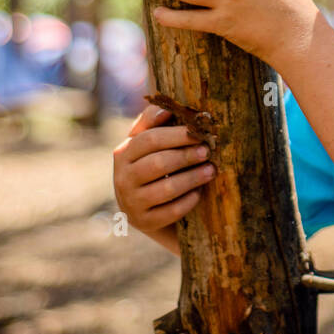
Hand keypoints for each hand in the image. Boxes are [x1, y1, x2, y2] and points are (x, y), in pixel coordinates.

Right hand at [113, 103, 216, 246]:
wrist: (148, 208)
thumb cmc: (153, 166)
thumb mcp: (148, 144)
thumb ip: (153, 122)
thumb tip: (165, 110)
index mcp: (123, 153)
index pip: (148, 139)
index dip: (176, 135)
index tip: (199, 132)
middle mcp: (122, 179)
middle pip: (158, 163)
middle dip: (186, 156)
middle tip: (208, 151)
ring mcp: (131, 202)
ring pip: (166, 189)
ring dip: (192, 178)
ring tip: (211, 170)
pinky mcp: (144, 222)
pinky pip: (170, 212)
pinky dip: (188, 202)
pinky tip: (199, 193)